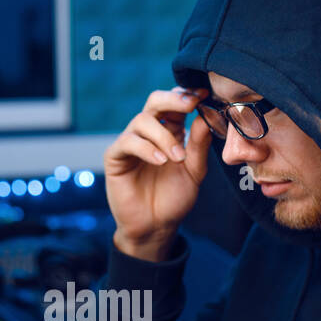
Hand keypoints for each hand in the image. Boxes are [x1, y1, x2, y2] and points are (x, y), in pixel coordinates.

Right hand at [104, 86, 212, 260]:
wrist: (156, 226)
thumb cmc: (174, 198)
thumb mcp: (194, 171)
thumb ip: (199, 145)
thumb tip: (204, 117)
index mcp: (169, 131)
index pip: (175, 103)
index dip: (188, 95)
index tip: (204, 94)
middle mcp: (149, 133)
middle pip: (155, 101)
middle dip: (173, 100)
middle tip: (191, 106)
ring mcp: (131, 143)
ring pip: (142, 120)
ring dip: (163, 137)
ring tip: (177, 158)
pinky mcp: (115, 157)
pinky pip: (128, 142)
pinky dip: (147, 149)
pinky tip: (161, 161)